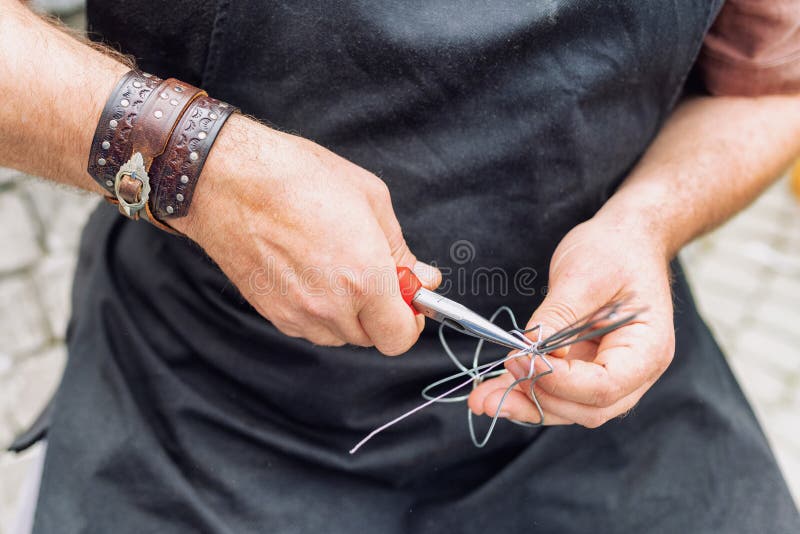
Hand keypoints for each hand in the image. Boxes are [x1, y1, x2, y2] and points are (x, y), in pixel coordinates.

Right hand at [172, 115, 440, 354]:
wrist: (227, 180)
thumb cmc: (298, 178)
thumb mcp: (369, 198)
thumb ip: (400, 249)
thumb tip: (421, 278)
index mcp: (366, 279)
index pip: (401, 337)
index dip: (410, 320)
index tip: (407, 298)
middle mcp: (332, 307)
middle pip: (371, 338)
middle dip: (379, 311)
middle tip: (371, 272)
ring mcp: (298, 314)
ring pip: (339, 335)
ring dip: (347, 312)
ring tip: (332, 265)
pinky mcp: (272, 313)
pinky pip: (309, 326)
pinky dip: (317, 309)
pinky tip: (307, 270)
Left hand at [468, 211, 673, 426]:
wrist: (626, 240)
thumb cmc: (615, 251)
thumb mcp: (584, 275)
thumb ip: (559, 314)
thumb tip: (528, 347)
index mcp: (647, 348)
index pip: (604, 385)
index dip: (559, 381)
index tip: (520, 359)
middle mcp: (635, 371)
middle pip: (588, 408)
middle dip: (538, 402)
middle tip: (492, 392)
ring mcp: (610, 372)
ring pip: (570, 408)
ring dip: (526, 405)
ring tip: (483, 400)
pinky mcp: (586, 368)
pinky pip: (559, 391)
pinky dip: (528, 392)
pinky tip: (495, 392)